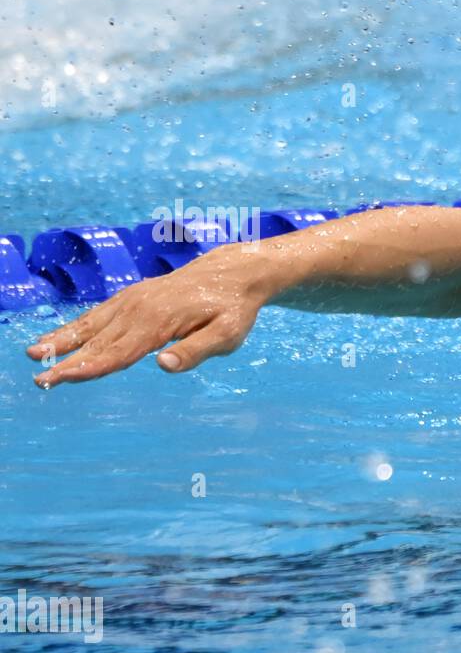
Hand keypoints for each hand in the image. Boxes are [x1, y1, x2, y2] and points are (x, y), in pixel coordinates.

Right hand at [26, 250, 268, 388]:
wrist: (233, 273)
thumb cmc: (233, 309)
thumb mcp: (226, 334)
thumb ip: (195, 351)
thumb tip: (163, 364)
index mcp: (160, 321)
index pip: (120, 351)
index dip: (90, 367)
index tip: (63, 377)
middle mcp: (140, 307)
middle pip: (99, 341)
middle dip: (67, 360)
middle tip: (39, 378)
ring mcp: (133, 299)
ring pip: (92, 324)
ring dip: (62, 340)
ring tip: (34, 353)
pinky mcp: (133, 296)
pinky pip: (99, 313)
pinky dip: (76, 326)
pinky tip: (59, 337)